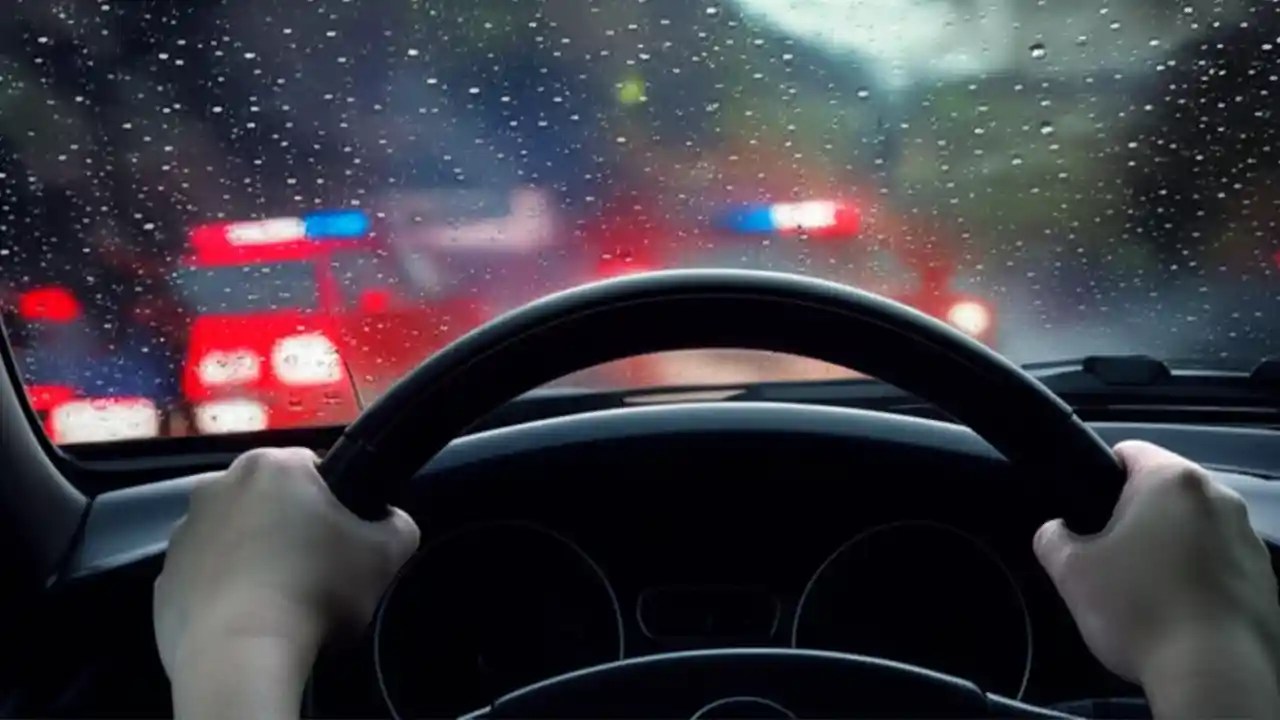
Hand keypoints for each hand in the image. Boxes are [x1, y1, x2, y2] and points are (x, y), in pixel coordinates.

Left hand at [154, 447, 418, 680]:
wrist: (239, 654)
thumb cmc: (316, 591)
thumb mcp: (387, 554)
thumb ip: (397, 523)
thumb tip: (389, 520)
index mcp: (274, 465)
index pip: (315, 469)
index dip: (338, 504)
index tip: (346, 540)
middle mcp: (219, 484)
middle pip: (271, 501)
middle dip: (292, 527)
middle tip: (319, 572)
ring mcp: (183, 532)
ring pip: (235, 538)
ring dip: (256, 558)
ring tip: (282, 602)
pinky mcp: (163, 579)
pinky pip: (206, 578)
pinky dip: (227, 592)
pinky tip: (250, 620)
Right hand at [1034, 441, 1279, 716]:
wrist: (1215, 675)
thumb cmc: (1139, 609)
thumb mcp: (1071, 572)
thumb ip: (1053, 537)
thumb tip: (1057, 531)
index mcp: (1172, 481)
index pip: (1127, 451)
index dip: (1097, 477)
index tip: (1086, 516)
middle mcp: (1220, 497)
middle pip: (1164, 492)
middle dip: (1136, 517)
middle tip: (1110, 559)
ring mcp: (1251, 538)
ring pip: (1196, 528)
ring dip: (1172, 547)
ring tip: (1149, 592)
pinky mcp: (1268, 578)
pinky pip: (1223, 563)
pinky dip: (1201, 578)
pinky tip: (1183, 613)